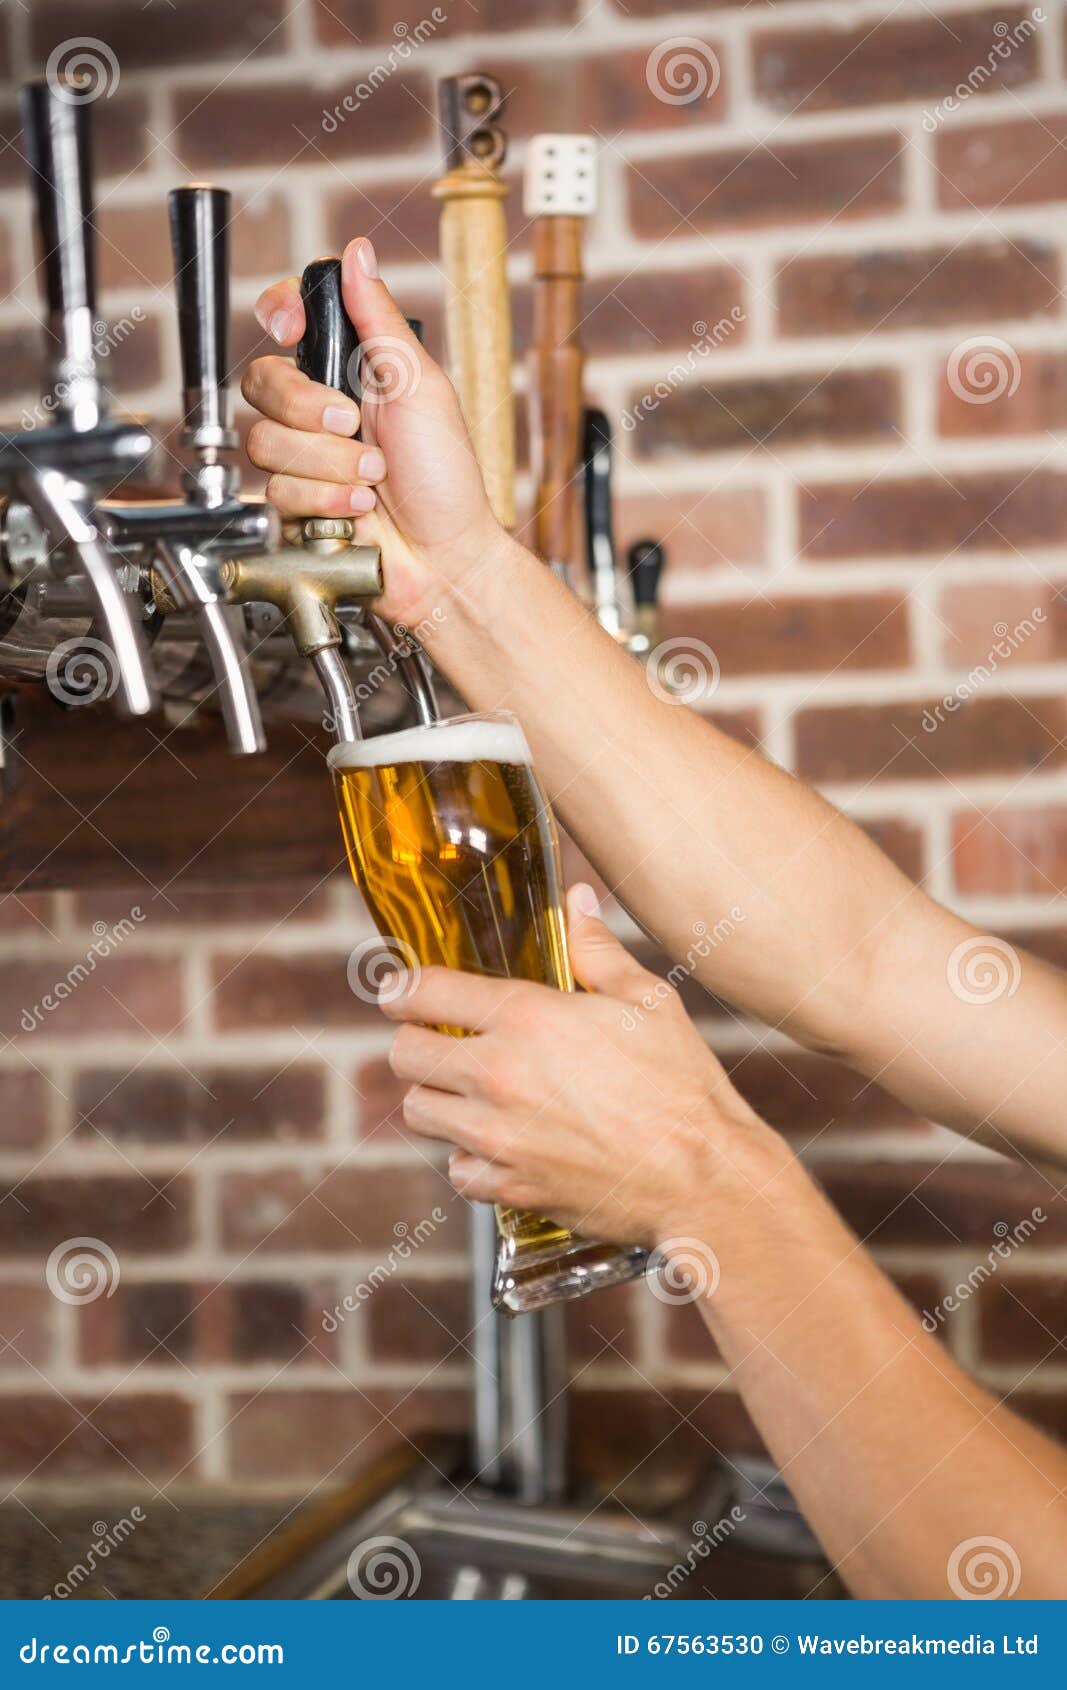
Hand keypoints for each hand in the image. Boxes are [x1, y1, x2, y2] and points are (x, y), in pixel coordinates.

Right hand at [242, 236, 505, 622]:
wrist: (444, 557)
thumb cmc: (445, 477)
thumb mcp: (419, 385)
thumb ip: (379, 319)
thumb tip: (357, 252)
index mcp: (348, 370)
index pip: (288, 320)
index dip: (279, 316)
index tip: (293, 331)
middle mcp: (318, 409)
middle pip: (263, 382)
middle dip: (312, 412)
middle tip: (356, 429)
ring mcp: (302, 458)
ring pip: (266, 442)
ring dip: (328, 466)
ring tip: (371, 482)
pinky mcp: (290, 505)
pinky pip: (274, 490)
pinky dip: (323, 503)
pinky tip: (357, 512)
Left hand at [382, 884, 779, 1246]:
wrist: (704, 1177)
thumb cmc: (683, 1086)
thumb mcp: (648, 1002)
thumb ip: (598, 950)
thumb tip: (577, 901)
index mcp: (529, 1018)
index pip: (423, 991)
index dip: (402, 987)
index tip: (400, 991)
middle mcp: (499, 1075)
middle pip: (404, 1053)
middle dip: (414, 1041)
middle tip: (438, 1040)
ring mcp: (499, 1136)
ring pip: (419, 1111)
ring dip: (437, 1097)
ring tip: (467, 1092)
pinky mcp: (510, 1186)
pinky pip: (456, 1169)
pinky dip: (468, 1157)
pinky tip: (498, 1143)